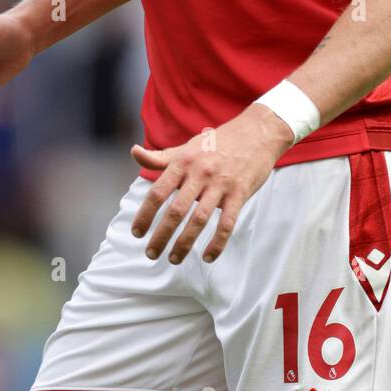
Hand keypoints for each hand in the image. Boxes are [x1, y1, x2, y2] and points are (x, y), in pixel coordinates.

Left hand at [130, 104, 293, 264]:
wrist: (257, 132)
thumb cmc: (219, 141)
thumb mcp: (188, 146)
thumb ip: (161, 156)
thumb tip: (134, 152)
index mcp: (184, 161)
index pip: (158, 192)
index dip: (144, 214)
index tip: (136, 232)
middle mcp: (200, 173)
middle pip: (176, 210)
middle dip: (161, 235)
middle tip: (151, 253)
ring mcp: (221, 184)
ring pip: (199, 219)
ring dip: (184, 243)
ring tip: (173, 258)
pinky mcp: (240, 193)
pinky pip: (227, 223)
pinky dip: (217, 242)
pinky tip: (208, 257)